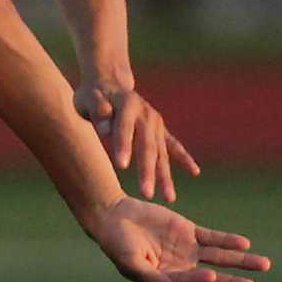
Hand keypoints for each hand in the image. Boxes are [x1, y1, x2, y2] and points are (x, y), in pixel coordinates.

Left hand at [75, 78, 196, 201]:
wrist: (109, 83)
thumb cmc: (93, 95)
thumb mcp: (87, 98)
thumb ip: (96, 109)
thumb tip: (104, 127)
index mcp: (127, 104)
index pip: (124, 128)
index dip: (123, 146)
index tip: (122, 166)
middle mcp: (146, 114)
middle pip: (147, 146)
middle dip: (147, 171)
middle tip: (146, 194)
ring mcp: (156, 123)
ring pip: (161, 152)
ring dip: (165, 175)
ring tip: (169, 198)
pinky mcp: (160, 129)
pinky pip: (174, 146)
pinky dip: (184, 159)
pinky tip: (195, 172)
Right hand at [87, 196, 269, 281]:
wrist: (114, 216)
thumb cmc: (117, 244)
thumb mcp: (131, 263)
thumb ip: (152, 279)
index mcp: (166, 278)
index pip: (189, 281)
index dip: (200, 281)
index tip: (210, 278)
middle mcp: (181, 267)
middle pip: (212, 277)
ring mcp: (187, 249)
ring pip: (219, 258)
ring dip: (241, 261)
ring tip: (264, 265)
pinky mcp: (189, 231)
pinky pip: (213, 238)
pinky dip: (228, 240)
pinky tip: (244, 244)